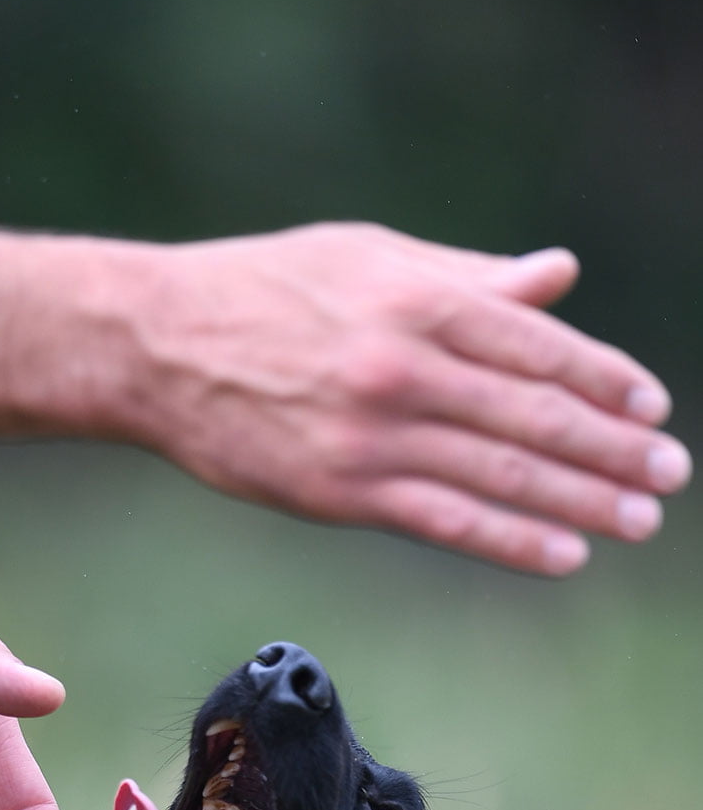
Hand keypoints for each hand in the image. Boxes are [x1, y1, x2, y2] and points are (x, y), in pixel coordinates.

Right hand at [124, 224, 690, 572]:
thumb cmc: (264, 291)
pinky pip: (444, 520)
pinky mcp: (339, 491)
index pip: (537, 344)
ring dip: (579, 502)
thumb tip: (556, 276)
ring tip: (636, 520)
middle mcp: (404, 367)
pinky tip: (562, 552)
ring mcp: (372, 435)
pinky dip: (510, 539)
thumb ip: (467, 276)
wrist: (157, 345)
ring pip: (499, 474)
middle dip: (610, 450)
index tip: (652, 408)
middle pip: (532, 415)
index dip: (603, 380)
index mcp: (418, 300)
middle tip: (667, 475)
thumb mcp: (369, 257)